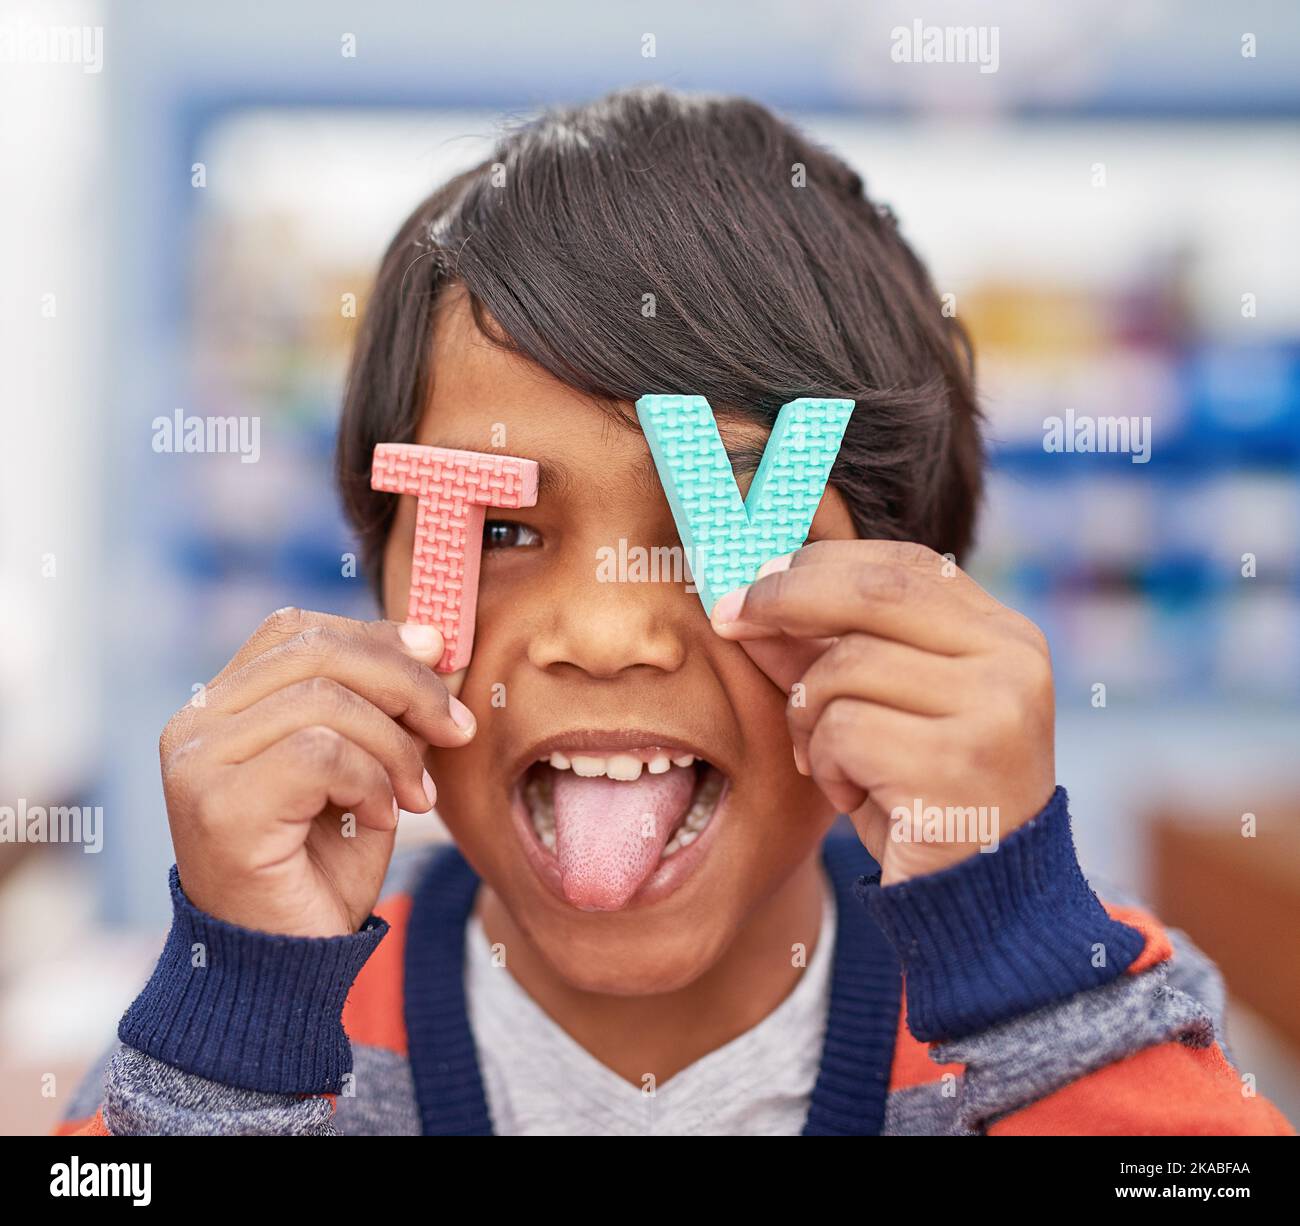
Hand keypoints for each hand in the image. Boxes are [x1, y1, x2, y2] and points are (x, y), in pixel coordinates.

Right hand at [159, 609, 475, 936]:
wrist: (286, 965)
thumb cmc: (323, 863)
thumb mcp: (366, 764)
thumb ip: (384, 704)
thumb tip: (434, 637)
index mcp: (222, 705)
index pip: (297, 629)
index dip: (375, 636)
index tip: (441, 659)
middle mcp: (194, 725)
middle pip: (316, 651)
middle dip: (406, 683)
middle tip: (455, 729)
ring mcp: (198, 763)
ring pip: (326, 701)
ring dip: (395, 746)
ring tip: (414, 794)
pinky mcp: (219, 806)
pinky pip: (321, 754)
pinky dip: (370, 780)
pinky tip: (378, 816)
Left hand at [711, 541, 1055, 884]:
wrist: (974, 905)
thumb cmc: (916, 796)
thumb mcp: (872, 710)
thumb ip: (820, 650)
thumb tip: (743, 595)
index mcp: (1004, 636)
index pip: (905, 566)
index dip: (819, 563)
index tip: (752, 578)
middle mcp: (1012, 662)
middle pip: (872, 595)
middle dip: (784, 599)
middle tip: (728, 617)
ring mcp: (993, 712)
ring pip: (844, 668)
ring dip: (810, 718)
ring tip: (838, 763)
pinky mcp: (956, 765)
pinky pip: (842, 731)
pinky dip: (825, 765)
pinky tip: (856, 796)